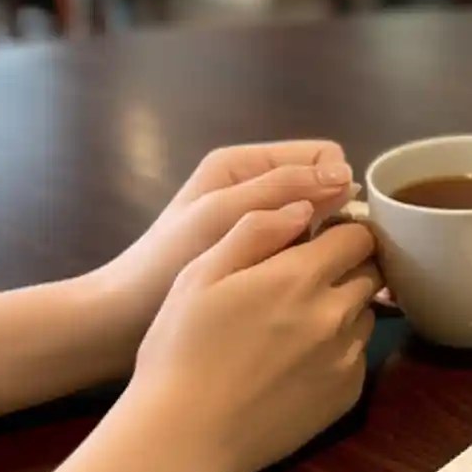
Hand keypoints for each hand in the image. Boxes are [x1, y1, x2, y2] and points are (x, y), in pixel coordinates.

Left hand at [92, 140, 356, 348]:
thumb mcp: (223, 217)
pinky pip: (304, 246)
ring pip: (319, 219)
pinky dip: (311, 260)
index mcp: (246, 163)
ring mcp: (262, 221)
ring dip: (325, 241)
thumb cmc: (168, 261)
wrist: (125, 314)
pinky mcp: (262, 253)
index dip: (339, 185)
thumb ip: (279, 190)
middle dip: (337, 215)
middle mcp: (258, 185)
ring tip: (322, 272)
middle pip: (325, 187)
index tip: (337, 226)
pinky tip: (308, 284)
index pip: (324, 157)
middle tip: (330, 254)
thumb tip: (346, 176)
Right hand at [115, 201, 380, 471]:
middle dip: (349, 267)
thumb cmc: (181, 349)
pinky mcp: (348, 394)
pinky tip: (300, 361)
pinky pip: (358, 356)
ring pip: (367, 314)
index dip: (342, 231)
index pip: (359, 236)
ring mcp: (347, 357)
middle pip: (371, 273)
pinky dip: (340, 348)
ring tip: (301, 322)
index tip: (321, 238)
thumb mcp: (201, 274)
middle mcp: (338, 314)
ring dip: (346, 307)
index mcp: (302, 276)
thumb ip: (256, 230)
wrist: (186, 438)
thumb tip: (304, 206)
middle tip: (309, 278)